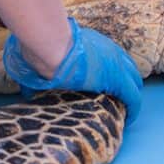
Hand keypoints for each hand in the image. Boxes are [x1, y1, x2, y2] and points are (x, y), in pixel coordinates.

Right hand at [3, 18, 142, 119]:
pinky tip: (130, 119)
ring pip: (133, 83)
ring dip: (128, 97)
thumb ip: (47, 58)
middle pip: (127, 70)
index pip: (112, 60)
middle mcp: (110, 52)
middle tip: (118, 99)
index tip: (106, 85)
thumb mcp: (50, 48)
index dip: (112, 74)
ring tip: (123, 111)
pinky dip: (132, 108)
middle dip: (125, 84)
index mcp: (95, 45)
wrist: (51, 46)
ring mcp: (116, 65)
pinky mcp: (118, 80)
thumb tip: (30, 69)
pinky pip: (133, 98)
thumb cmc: (46, 44)